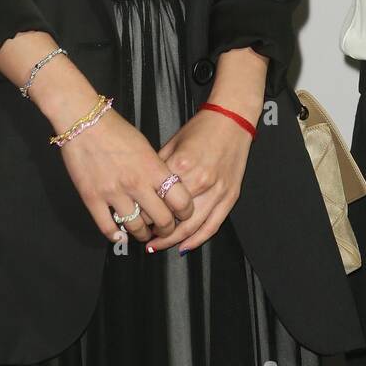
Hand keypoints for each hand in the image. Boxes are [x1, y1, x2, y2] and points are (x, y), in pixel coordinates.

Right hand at [58, 106, 194, 245]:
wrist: (84, 121)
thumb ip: (155, 169)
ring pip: (136, 227)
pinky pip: (107, 227)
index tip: (183, 214)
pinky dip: (115, 235)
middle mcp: (136, 183)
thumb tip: (162, 189)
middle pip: (162, 220)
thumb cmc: (114, 129)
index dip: (186, 212)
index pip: (180, 200)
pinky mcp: (92, 198)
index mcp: (153, 168)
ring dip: (142, 234)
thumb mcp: (145, 146)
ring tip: (142, 233)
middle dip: (166, 229)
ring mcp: (113, 193)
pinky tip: (119, 235)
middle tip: (164, 229)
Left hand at [143, 106, 254, 252]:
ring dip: (172, 240)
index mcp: (181, 164)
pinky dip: (197, 240)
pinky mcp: (230, 197)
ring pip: (191, 227)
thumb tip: (142, 188)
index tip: (133, 216)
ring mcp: (217, 191)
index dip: (142, 211)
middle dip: (154, 229)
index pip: (156, 198)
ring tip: (157, 245)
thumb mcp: (172, 143)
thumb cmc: (202, 128)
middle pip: (171, 216)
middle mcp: (199, 180)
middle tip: (142, 234)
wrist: (232, 119)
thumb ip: (157, 167)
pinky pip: (212, 226)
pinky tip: (184, 246)